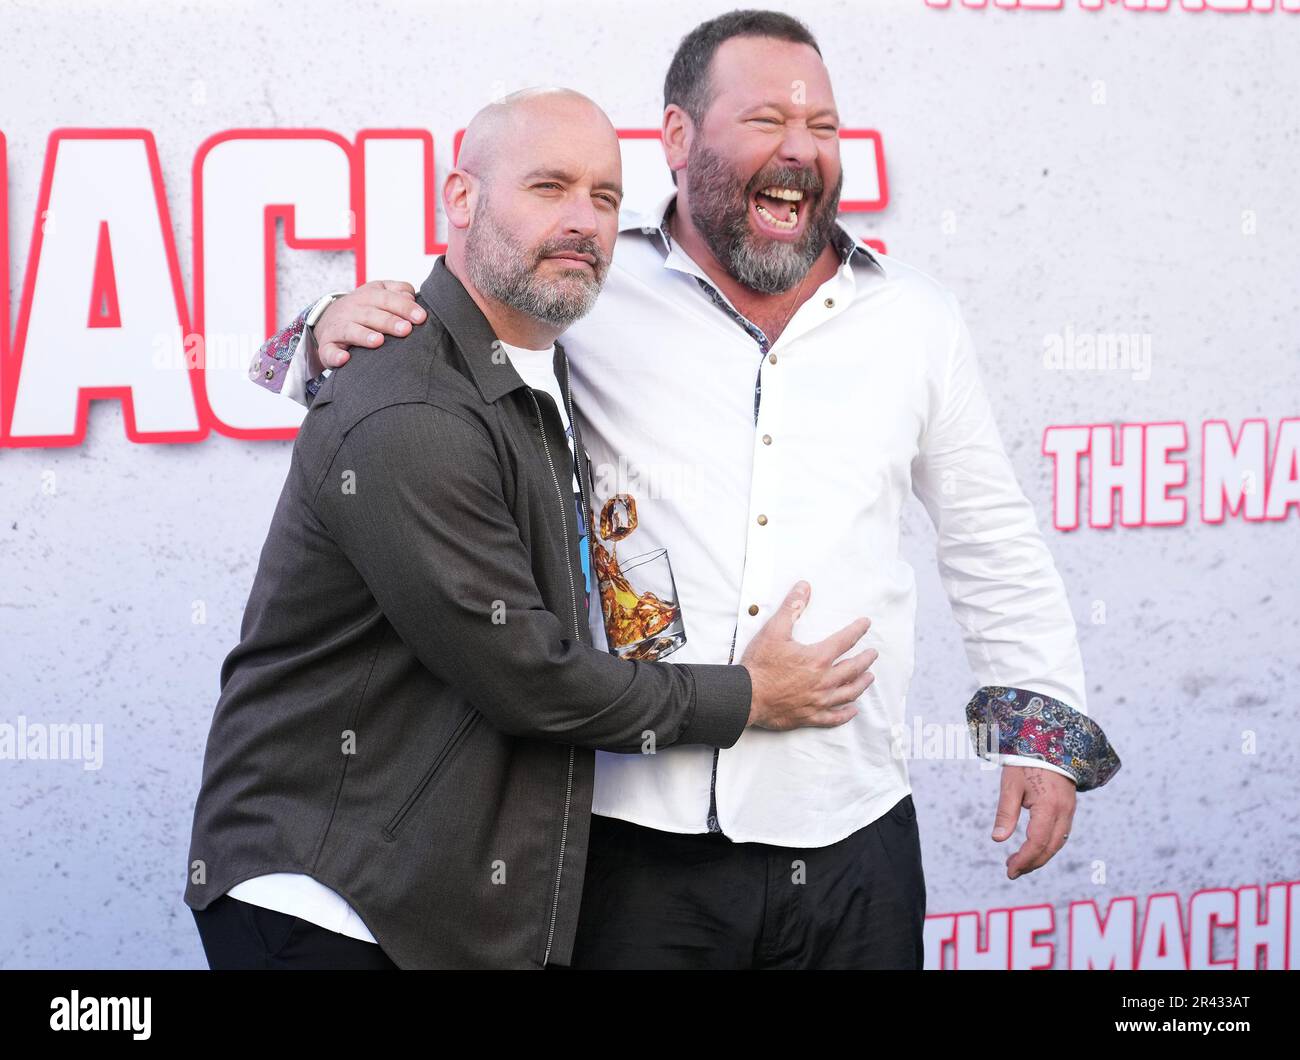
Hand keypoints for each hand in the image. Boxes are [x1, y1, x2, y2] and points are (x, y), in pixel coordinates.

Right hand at [311, 280, 426, 373]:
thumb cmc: (364, 309)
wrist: (328, 320)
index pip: (387, 298)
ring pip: (350, 330)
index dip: (404, 307)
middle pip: (371, 314)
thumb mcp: (379, 293)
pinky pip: (328, 351)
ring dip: (364, 336)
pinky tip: (345, 359)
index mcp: (368, 296)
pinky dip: (335, 355)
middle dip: (389, 321)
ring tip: (379, 341)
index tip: (421, 317)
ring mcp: (338, 328)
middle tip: (406, 330)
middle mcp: (352, 310)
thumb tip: (413, 297)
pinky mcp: (327, 346)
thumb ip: (398, 291)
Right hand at [739, 581, 876, 730]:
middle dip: (865, 659)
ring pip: (849, 693)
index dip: (857, 630)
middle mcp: (824, 681)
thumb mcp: (773, 630)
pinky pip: (834, 717)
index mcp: (817, 658)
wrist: (746, 697)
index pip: (845, 640)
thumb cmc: (760, 665)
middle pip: (853, 668)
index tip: (865, 624)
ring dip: (861, 684)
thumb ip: (791, 608)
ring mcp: (818, 701)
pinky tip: (853, 710)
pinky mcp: (810, 716)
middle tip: (873, 654)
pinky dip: (846, 714)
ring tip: (869, 678)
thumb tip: (804, 587)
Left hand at [992, 765, 1076, 878]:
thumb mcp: (1010, 785)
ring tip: (1019, 862)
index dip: (1024, 859)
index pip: (1037, 842)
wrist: (1049, 741)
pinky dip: (1047, 845)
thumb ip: (1005, 813)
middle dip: (1032, 863)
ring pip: (1058, 843)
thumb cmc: (1025, 761)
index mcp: (1049, 806)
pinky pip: (1061, 833)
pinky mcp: (1069, 807)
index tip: (1010, 870)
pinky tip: (1033, 847)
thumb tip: (997, 839)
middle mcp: (1064, 811)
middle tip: (1012, 871)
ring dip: (1040, 856)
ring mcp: (1069, 810)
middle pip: (1050, 847)